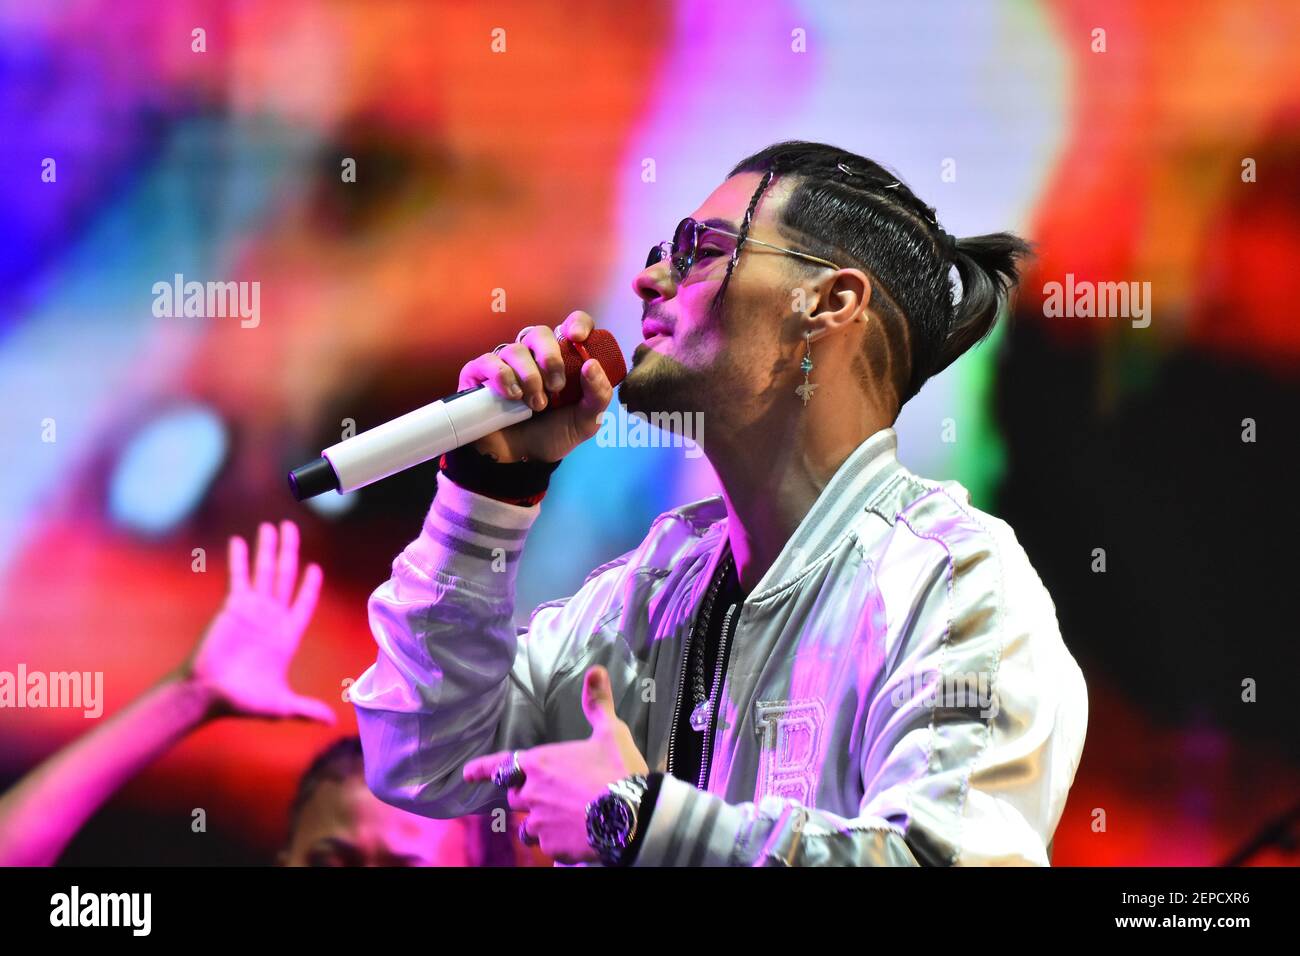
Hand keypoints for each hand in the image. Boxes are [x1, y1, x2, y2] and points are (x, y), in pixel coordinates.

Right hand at [179, 521, 334, 723]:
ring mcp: (252, 610)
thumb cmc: (243, 701)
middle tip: (292, 528)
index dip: (309, 587)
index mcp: (287, 635)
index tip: (315, 569)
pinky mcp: (232, 607)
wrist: (209, 694)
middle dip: (289, 553)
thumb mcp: (281, 705)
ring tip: (273, 526)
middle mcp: (272, 618)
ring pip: (265, 572)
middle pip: (285, 577)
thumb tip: (332, 721)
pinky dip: (240, 559)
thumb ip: (305, 709)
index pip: (303, 604)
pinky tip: (241, 540)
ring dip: (269, 549)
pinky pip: (239, 578)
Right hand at [460, 310, 613, 462]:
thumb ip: (598, 396)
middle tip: (557, 386)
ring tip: (536, 405)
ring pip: (515, 350)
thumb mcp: (586, 421)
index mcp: (560, 359)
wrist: (522, 460)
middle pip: (539, 333)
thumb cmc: (553, 434)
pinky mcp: (479, 375)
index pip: (570, 326)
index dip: (576, 323)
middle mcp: (532, 356)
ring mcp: (504, 364)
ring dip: (529, 377)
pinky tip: (512, 397)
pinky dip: (503, 377)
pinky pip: (488, 362)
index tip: (578, 338)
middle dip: (551, 357)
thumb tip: (591, 365)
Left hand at [462, 666, 646, 863]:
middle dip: (524, 794)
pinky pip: (545, 845)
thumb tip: (596, 670)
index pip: (499, 765)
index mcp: (540, 763)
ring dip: (535, 822)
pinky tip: (572, 836)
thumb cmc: (619, 770)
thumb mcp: (611, 732)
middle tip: (546, 794)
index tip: (466, 775)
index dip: (481, 770)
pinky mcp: (553, 847)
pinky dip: (554, 841)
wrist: (632, 815)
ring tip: (556, 820)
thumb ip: (598, 703)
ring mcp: (540, 823)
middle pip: (514, 796)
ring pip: (526, 826)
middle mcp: (532, 793)